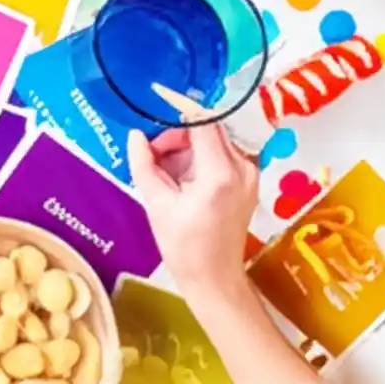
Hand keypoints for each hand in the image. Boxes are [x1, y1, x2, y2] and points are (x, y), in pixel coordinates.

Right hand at [127, 125, 257, 289]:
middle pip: (208, 129)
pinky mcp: (247, 182)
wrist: (215, 279)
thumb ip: (144, 164)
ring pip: (213, 141)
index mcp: (221, 174)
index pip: (202, 122)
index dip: (177, 109)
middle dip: (177, 136)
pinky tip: (182, 181)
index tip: (156, 105)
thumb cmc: (185, 248)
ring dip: (186, 149)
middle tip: (154, 157)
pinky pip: (220, 155)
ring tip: (166, 175)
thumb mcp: (157, 204)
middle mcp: (243, 168)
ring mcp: (249, 175)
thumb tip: (135, 135)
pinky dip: (198, 160)